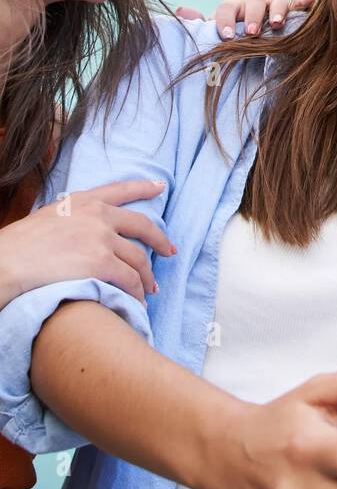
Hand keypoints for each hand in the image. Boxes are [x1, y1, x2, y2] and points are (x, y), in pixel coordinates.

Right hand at [0, 180, 173, 307]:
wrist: (7, 262)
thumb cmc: (19, 246)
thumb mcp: (49, 217)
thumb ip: (71, 218)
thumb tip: (85, 229)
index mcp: (82, 200)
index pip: (121, 189)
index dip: (144, 188)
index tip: (160, 187)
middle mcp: (97, 215)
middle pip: (142, 226)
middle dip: (160, 241)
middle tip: (169, 251)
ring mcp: (101, 238)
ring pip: (138, 259)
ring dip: (146, 277)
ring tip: (149, 290)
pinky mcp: (101, 263)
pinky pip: (130, 279)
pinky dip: (137, 292)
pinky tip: (137, 301)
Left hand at [176, 0, 315, 39]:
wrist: (250, 44)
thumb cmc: (232, 42)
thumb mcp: (213, 36)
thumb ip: (199, 25)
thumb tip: (182, 12)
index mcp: (232, 7)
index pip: (226, 7)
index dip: (225, 20)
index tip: (226, 36)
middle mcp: (253, 3)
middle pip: (252, 1)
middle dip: (252, 16)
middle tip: (251, 33)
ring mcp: (272, 5)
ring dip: (277, 10)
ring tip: (276, 25)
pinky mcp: (291, 11)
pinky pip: (298, 3)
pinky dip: (303, 0)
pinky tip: (309, 1)